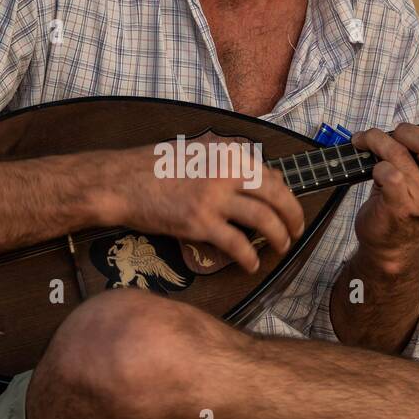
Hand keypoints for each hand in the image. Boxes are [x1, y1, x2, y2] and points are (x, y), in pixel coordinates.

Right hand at [99, 142, 304, 274]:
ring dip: (279, 237)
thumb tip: (255, 180)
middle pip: (276, 196)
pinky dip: (249, 257)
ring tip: (282, 248)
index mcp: (228, 153)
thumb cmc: (154, 168)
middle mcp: (226, 172)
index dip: (286, 196)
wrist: (121, 182)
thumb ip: (226, 165)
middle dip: (293, 217)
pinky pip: (237, 244)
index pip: (271, 176)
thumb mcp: (197, 153)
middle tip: (296, 231)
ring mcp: (214, 198)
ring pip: (264, 220)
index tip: (289, 209)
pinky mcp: (201, 223)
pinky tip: (251, 265)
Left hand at [352, 97, 418, 266]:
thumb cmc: (410, 194)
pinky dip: (374, 165)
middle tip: (393, 135)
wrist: (391, 239)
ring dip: (377, 141)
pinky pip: (387, 172)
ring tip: (368, 142)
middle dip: (404, 131)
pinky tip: (372, 169)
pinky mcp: (401, 207)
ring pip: (399, 154)